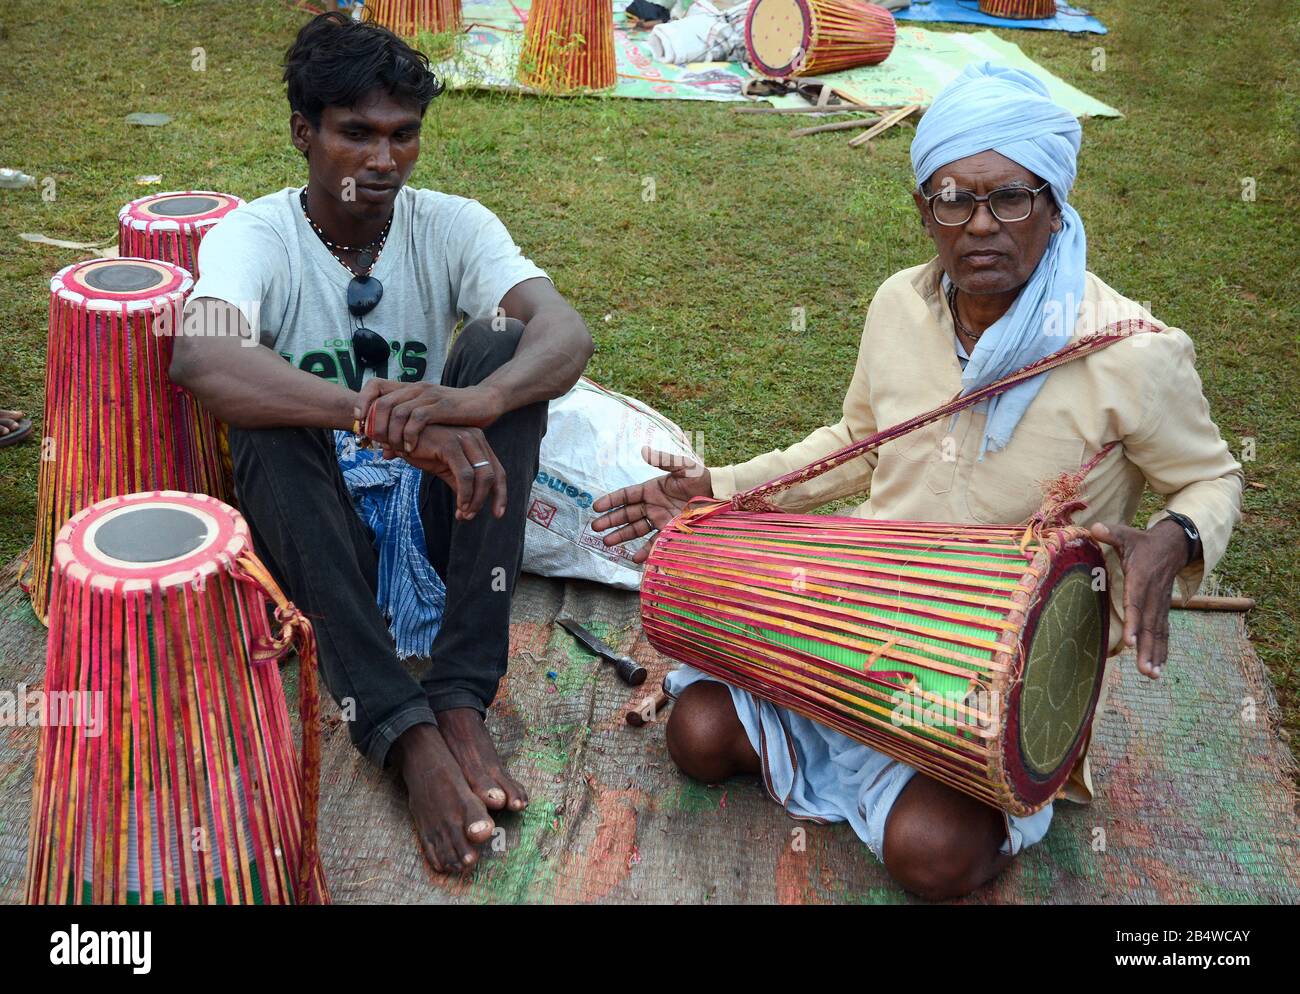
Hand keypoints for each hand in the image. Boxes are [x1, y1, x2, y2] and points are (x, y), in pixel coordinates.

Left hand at [357, 380, 504, 453]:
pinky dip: (409, 435)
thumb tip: (385, 453)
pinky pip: (417, 419)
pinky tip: (410, 448)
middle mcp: (416, 388)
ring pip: (397, 411)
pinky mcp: (442, 406)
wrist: (486, 401)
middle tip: (377, 443)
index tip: (361, 423)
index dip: (363, 401)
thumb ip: (404, 434)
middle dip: (374, 425)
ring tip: (394, 448)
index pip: (375, 384)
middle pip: (381, 402)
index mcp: (409, 389)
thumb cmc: (455, 414)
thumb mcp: (427, 423)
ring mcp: (429, 395)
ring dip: (391, 434)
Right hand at [394, 425, 506, 521]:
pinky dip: (465, 494)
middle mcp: (476, 438)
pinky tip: (460, 506)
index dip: (501, 494)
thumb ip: (461, 485)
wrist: (397, 436)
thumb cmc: (422, 450)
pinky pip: (465, 475)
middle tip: (470, 516)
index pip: (497, 471)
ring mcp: (465, 439)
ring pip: (483, 476)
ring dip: (475, 500)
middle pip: (494, 474)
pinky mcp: (451, 445)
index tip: (498, 514)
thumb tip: (468, 510)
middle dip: (485, 500)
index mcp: (478, 443)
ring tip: (464, 514)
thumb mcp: (446, 469)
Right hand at [590, 447, 713, 564]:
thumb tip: (645, 451)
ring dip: (621, 536)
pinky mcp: (669, 530)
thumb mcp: (682, 466)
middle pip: (626, 514)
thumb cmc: (699, 477)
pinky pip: (654, 542)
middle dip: (610, 521)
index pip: (625, 496)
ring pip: (635, 529)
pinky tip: (634, 557)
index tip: (596, 507)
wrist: (716, 493)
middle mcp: (651, 505)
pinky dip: (645, 550)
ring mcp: (659, 519)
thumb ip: (663, 460)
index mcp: (650, 489)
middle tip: (595, 528)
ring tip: (607, 543)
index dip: (611, 501)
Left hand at [1089, 520, 1191, 679]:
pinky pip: (1164, 632)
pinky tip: (1159, 668)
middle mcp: (1153, 595)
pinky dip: (1162, 650)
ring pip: (1158, 633)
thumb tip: (1094, 528)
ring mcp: (1160, 604)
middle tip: (1143, 670)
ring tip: (1150, 675)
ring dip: (1155, 655)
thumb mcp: (1127, 535)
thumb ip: (1111, 533)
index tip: (1129, 641)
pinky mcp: (1163, 609)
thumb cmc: (1143, 543)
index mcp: (1141, 579)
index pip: (1135, 603)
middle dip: (1146, 649)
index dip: (1132, 622)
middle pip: (1149, 625)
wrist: (1174, 546)